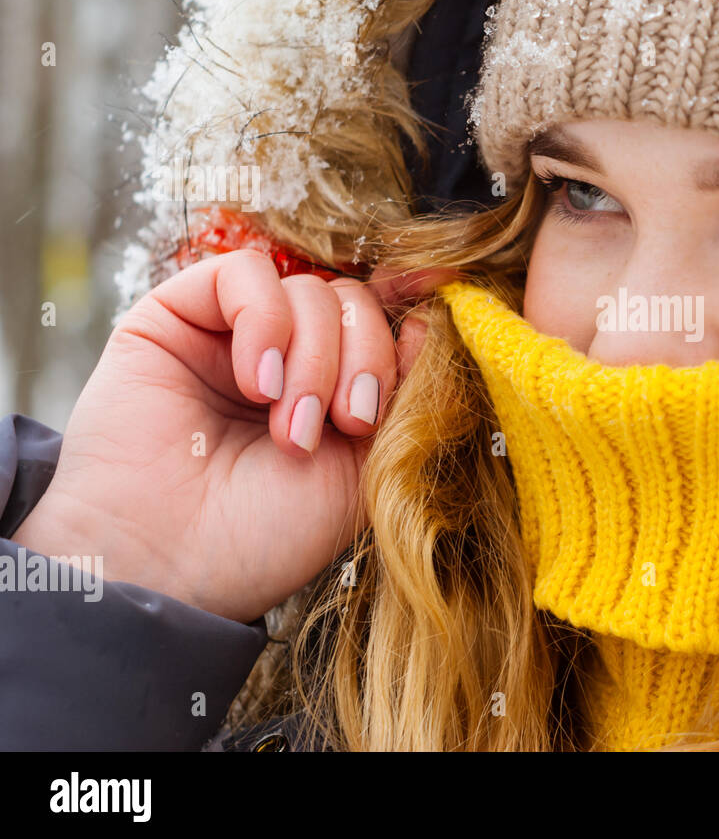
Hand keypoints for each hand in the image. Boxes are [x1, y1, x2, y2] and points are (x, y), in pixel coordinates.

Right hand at [14, 251, 453, 623]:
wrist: (173, 565)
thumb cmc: (266, 534)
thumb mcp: (364, 468)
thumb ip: (401, 398)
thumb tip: (425, 323)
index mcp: (333, 391)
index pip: (386, 326)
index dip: (402, 338)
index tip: (409, 362)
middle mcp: (286, 356)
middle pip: (353, 303)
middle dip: (362, 361)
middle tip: (342, 426)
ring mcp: (232, 333)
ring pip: (309, 290)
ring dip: (314, 358)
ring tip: (290, 429)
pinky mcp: (177, 314)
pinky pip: (244, 273)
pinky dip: (265, 322)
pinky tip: (256, 384)